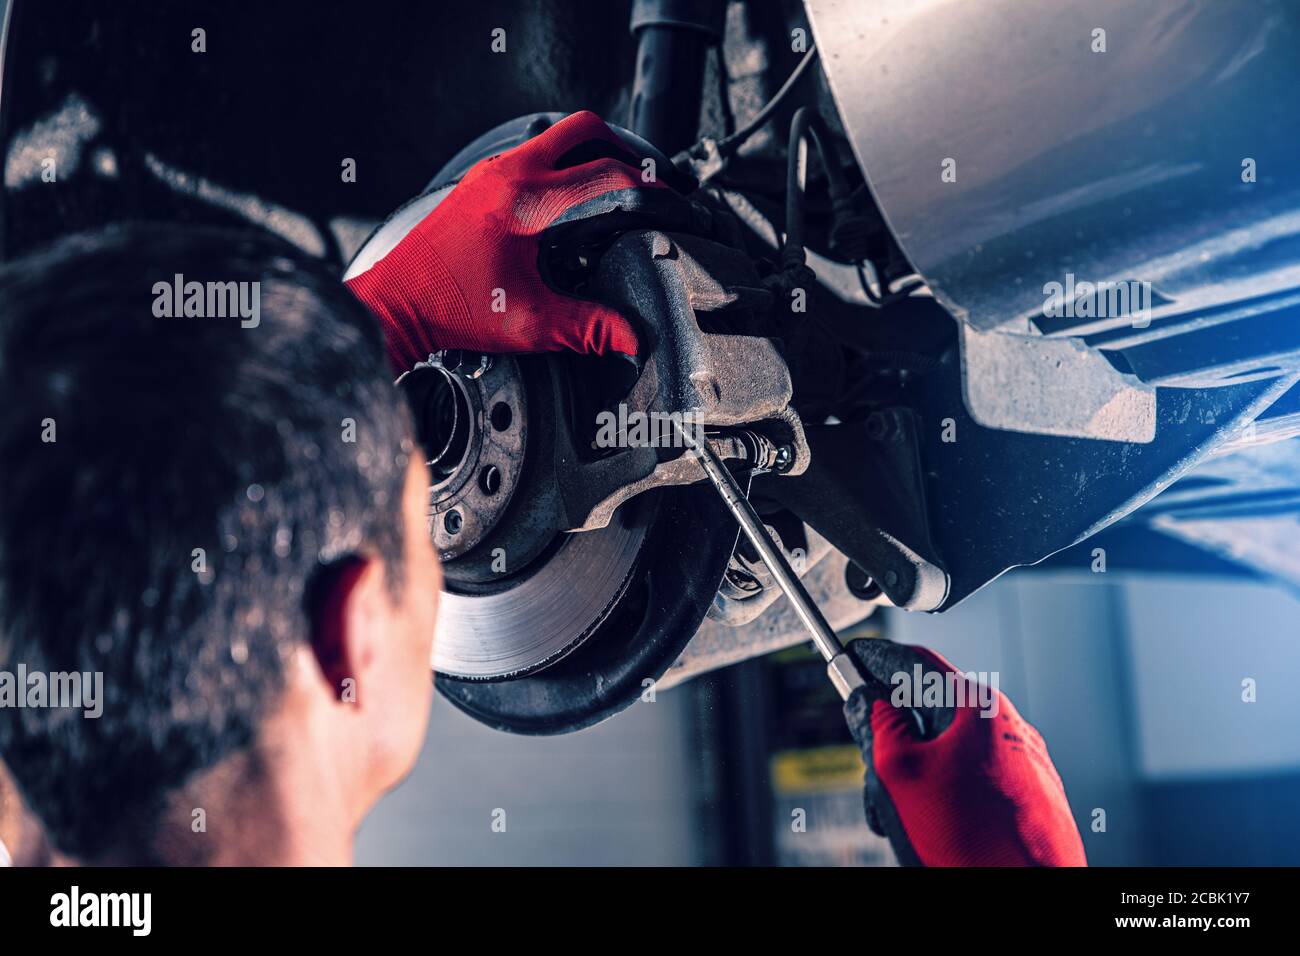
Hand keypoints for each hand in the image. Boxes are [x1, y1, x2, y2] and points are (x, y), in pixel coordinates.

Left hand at [345, 111, 696, 371]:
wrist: (395, 306)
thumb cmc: (449, 310)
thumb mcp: (530, 324)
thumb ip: (588, 328)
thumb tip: (633, 338)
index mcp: (525, 202)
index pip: (607, 173)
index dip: (650, 189)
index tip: (671, 204)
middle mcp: (507, 175)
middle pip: (584, 129)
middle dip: (624, 149)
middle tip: (647, 179)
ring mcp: (490, 173)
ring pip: (556, 136)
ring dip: (591, 154)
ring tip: (617, 187)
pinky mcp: (479, 183)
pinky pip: (532, 154)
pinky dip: (562, 167)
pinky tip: (573, 203)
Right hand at [842, 638, 1085, 866]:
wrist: (1030, 891)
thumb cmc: (972, 838)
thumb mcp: (898, 773)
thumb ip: (877, 725)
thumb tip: (868, 700)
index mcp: (978, 707)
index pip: (916, 663)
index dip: (876, 658)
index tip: (855, 657)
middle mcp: (1008, 726)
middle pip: (933, 712)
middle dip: (896, 737)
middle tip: (872, 762)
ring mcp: (1025, 762)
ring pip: (952, 752)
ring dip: (919, 774)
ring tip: (907, 814)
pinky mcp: (1033, 796)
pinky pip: (977, 779)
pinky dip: (949, 794)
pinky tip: (938, 826)